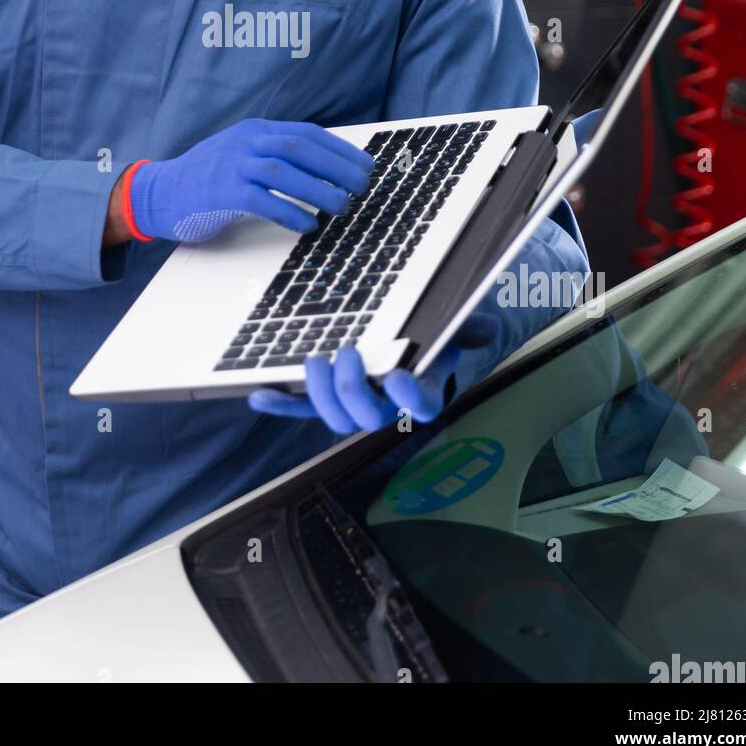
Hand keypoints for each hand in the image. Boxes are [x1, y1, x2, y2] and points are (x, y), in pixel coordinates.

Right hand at [128, 118, 372, 242]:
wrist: (159, 192)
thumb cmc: (208, 178)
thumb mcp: (242, 154)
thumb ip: (275, 156)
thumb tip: (326, 170)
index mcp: (256, 130)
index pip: (307, 133)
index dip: (340, 149)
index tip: (365, 165)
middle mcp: (245, 142)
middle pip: (300, 147)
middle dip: (337, 167)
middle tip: (362, 186)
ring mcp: (231, 166)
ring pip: (283, 171)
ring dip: (319, 190)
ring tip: (342, 206)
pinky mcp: (220, 192)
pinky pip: (261, 200)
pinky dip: (289, 212)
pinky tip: (308, 224)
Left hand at [249, 313, 500, 434]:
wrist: (405, 344)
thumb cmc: (429, 336)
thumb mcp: (450, 327)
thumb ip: (466, 327)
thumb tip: (485, 327)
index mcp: (419, 390)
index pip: (420, 407)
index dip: (409, 398)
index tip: (399, 374)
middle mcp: (385, 405)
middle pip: (367, 418)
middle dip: (354, 390)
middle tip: (348, 353)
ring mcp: (352, 403)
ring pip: (335, 417)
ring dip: (320, 394)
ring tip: (315, 360)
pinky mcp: (323, 398)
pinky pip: (301, 408)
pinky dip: (280, 403)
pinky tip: (260, 394)